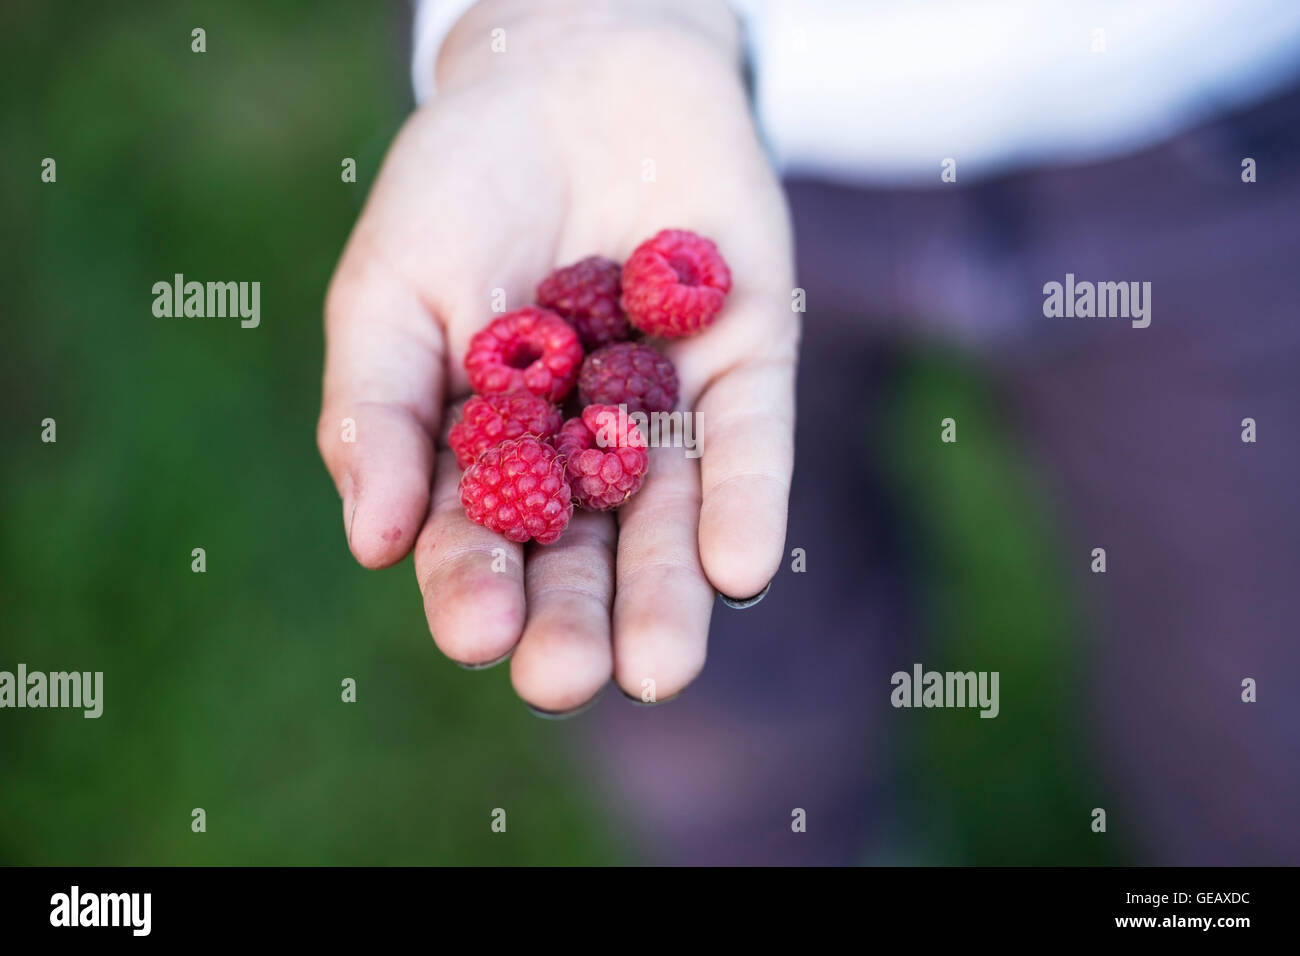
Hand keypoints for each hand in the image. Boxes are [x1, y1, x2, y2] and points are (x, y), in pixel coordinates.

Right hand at [317, 0, 796, 711]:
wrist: (571, 67)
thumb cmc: (459, 183)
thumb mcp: (390, 288)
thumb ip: (379, 410)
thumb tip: (370, 543)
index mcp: (489, 445)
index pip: (480, 536)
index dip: (476, 585)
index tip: (476, 633)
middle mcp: (583, 446)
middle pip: (583, 551)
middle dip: (576, 616)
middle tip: (568, 678)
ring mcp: (668, 407)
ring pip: (670, 518)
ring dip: (665, 592)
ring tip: (657, 667)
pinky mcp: (748, 362)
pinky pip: (750, 442)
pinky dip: (744, 501)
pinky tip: (737, 569)